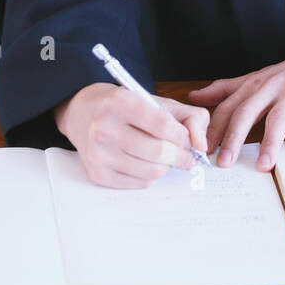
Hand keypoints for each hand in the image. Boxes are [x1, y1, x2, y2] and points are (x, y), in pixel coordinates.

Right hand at [54, 84, 209, 188]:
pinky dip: (151, 176)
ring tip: (166, 157)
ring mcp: (99, 153)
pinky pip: (139, 183)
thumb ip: (190, 117)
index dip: (182, 135)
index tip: (186, 138)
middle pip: (159, 152)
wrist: (82, 113)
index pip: (162, 125)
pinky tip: (146, 163)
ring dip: (167, 167)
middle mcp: (105, 127)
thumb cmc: (125, 107)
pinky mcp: (97, 174)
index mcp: (120, 102)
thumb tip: (202, 146)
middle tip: (185, 155)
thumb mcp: (157, 101)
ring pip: (151, 172)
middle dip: (180, 156)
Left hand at [186, 46, 284, 171]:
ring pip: (279, 117)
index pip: (229, 107)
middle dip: (234, 137)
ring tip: (264, 166)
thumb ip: (225, 89)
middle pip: (248, 112)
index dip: (215, 128)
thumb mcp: (255, 79)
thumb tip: (194, 97)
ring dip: (271, 143)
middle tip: (225, 162)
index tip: (204, 150)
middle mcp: (272, 87)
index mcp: (254, 85)